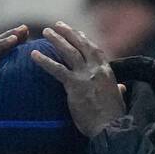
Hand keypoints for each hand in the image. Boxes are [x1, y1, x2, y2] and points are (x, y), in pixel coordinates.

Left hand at [31, 21, 125, 137]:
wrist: (110, 127)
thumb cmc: (114, 117)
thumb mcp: (118, 98)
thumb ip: (117, 89)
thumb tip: (120, 87)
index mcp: (107, 70)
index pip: (93, 49)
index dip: (83, 39)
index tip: (75, 32)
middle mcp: (96, 68)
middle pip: (80, 45)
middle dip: (68, 33)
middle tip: (56, 25)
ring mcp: (85, 75)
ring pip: (68, 52)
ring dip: (56, 40)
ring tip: (45, 32)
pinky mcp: (74, 85)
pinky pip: (57, 70)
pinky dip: (44, 61)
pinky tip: (34, 55)